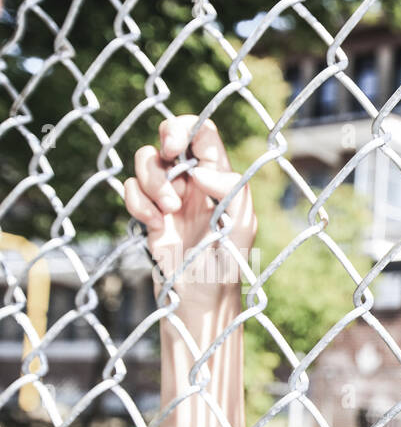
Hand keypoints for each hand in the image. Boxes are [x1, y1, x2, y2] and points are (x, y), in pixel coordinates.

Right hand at [124, 116, 257, 309]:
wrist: (200, 298)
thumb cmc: (228, 265)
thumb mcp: (242, 227)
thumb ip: (232, 191)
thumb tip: (200, 171)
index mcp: (219, 177)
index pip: (203, 133)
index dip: (188, 128)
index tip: (179, 147)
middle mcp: (193, 181)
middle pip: (170, 135)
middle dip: (166, 138)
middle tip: (170, 151)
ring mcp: (168, 195)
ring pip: (147, 160)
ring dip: (154, 182)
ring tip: (170, 211)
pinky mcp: (148, 212)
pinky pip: (131, 189)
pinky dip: (138, 204)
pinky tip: (156, 226)